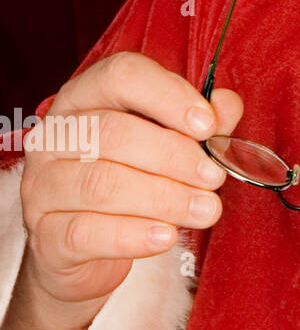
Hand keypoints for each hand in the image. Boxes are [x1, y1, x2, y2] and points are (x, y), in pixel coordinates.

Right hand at [2, 52, 241, 329]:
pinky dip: (133, 235)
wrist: (82, 253)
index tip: (209, 125)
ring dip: (164, 198)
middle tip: (214, 178)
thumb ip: (194, 126)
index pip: (120, 76)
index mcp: (83, 100)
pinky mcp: (46, 236)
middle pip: (113, 132)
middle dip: (174, 155)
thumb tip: (227, 105)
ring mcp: (42, 186)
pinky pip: (87, 233)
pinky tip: (166, 236)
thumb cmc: (126, 189)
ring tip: (206, 211)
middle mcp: (54, 137)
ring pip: (102, 184)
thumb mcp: (163, 150)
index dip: (169, 96)